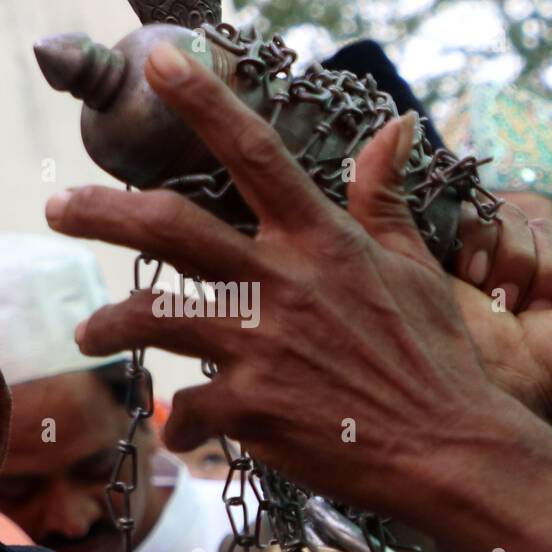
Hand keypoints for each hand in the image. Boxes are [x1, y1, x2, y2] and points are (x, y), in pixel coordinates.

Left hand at [45, 44, 551, 508]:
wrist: (450, 447)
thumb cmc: (437, 360)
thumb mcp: (416, 269)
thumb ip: (386, 199)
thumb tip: (394, 129)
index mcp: (324, 242)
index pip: (256, 153)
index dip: (207, 101)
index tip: (167, 65)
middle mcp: (283, 284)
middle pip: (168, 226)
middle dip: (101, 210)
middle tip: (62, 208)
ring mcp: (262, 346)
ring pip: (152, 315)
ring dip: (108, 321)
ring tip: (89, 329)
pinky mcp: (253, 408)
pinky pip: (190, 408)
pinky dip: (182, 421)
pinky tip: (182, 429)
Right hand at [449, 203, 551, 423]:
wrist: (503, 387)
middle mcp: (530, 277)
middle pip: (548, 231)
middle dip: (549, 274)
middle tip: (535, 317)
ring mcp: (488, 265)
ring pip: (511, 221)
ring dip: (514, 266)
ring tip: (504, 307)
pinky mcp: (449, 256)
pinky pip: (471, 216)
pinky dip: (478, 246)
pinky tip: (476, 282)